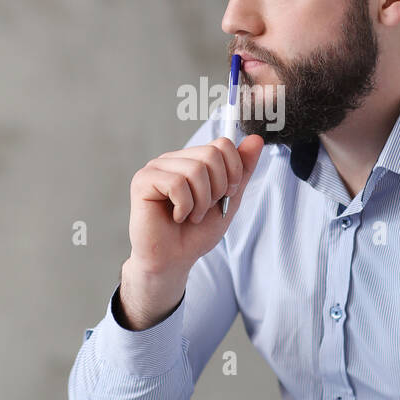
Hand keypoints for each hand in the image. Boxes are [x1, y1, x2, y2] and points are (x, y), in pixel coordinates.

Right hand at [127, 135, 263, 278]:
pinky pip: (176, 184)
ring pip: (195, 170)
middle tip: (205, 209)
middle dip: (217, 189)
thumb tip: (256, 139)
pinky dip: (184, 207)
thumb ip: (242, 170)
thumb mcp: (229, 200)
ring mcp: (156, 167)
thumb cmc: (195, 233)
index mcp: (192, 159)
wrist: (173, 261)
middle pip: (211, 154)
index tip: (225, 195)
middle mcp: (173, 159)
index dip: (233, 172)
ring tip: (191, 215)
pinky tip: (176, 216)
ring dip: (201, 202)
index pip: (222, 144)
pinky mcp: (143, 181)